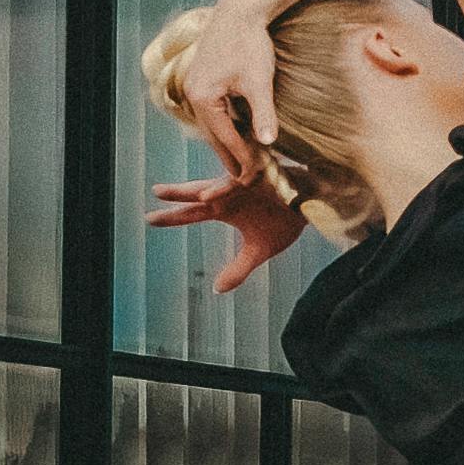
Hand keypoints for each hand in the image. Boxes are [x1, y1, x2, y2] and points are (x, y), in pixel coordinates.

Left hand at [144, 170, 307, 295]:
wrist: (313, 202)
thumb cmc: (285, 219)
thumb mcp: (260, 250)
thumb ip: (238, 269)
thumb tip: (218, 290)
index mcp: (225, 209)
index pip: (193, 214)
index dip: (172, 217)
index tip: (149, 219)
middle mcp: (229, 194)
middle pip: (197, 194)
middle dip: (176, 193)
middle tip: (155, 191)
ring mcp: (243, 182)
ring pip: (214, 184)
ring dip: (194, 191)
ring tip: (170, 194)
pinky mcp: (261, 174)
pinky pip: (240, 181)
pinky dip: (225, 188)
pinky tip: (211, 196)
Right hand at [173, 0, 281, 178]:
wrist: (241, 8)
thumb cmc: (251, 42)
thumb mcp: (259, 82)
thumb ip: (263, 114)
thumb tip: (269, 143)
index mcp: (203, 97)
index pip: (225, 137)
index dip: (241, 158)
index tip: (254, 175)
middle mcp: (193, 94)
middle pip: (213, 135)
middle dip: (230, 157)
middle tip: (245, 179)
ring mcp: (194, 85)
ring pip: (212, 124)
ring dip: (227, 142)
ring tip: (242, 162)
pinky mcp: (201, 78)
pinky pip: (212, 111)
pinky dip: (225, 125)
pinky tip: (237, 133)